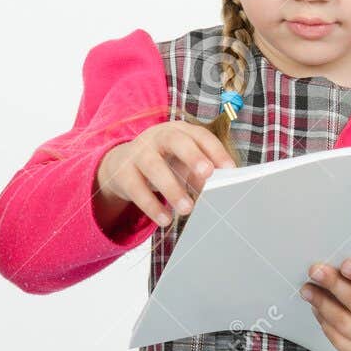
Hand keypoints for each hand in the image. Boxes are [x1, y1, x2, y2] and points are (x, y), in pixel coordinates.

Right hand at [95, 121, 235, 227]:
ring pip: (154, 166)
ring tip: (187, 209)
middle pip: (175, 141)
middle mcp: (157, 137)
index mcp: (178, 131)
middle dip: (192, 156)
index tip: (230, 169)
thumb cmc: (164, 163)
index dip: (215, 151)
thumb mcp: (183, 165)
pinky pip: (136, 188)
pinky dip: (151, 205)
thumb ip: (200, 174)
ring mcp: (138, 152)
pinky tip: (165, 219)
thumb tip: (218, 190)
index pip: (199, 135)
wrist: (120, 165)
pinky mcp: (122, 172)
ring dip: (172, 188)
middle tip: (207, 173)